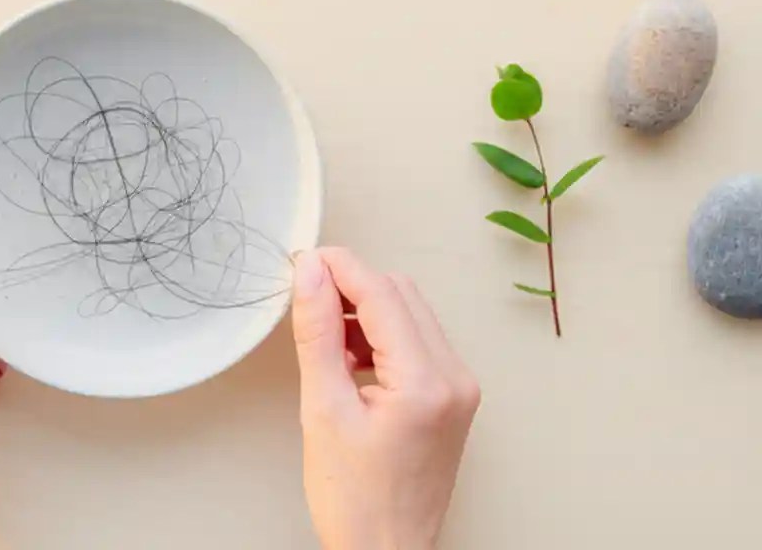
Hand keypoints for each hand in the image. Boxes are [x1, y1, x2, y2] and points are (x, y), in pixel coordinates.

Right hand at [291, 248, 479, 549]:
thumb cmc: (355, 501)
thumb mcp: (323, 410)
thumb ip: (318, 334)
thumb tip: (310, 275)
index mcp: (426, 382)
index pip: (382, 294)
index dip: (338, 268)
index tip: (302, 261)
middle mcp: (455, 378)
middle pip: (401, 295)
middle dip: (351, 286)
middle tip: (305, 296)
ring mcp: (459, 388)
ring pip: (411, 313)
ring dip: (366, 310)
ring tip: (324, 337)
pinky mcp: (452, 397)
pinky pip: (417, 342)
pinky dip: (382, 335)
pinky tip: (349, 357)